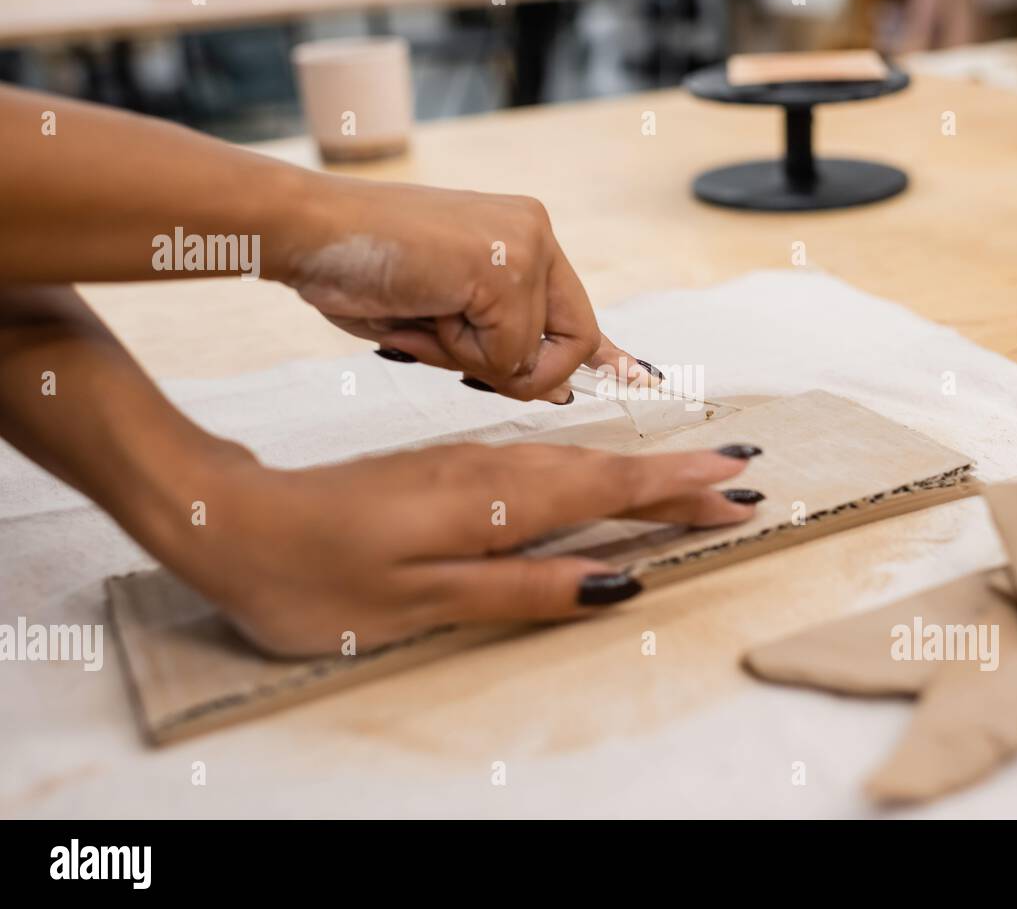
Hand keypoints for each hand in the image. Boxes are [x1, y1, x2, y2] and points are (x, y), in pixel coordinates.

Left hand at [165, 440, 764, 655]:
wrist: (231, 520)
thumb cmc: (316, 574)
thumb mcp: (421, 599)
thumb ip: (521, 589)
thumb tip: (613, 585)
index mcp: (494, 502)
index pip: (609, 491)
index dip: (678, 489)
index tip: (739, 484)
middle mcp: (490, 469)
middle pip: (603, 470)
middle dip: (675, 476)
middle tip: (738, 481)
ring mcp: (467, 463)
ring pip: (572, 462)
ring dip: (636, 470)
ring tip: (688, 480)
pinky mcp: (445, 467)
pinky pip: (538, 462)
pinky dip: (584, 470)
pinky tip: (592, 481)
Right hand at [284, 178, 643, 402]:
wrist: (304, 231)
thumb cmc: (359, 272)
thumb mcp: (443, 319)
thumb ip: (502, 349)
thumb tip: (562, 391)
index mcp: (522, 237)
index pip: (579, 312)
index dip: (604, 354)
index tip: (636, 378)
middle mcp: (534, 232)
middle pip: (575, 345)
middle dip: (516, 370)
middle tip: (447, 340)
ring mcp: (526, 244)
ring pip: (537, 357)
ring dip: (472, 358)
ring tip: (423, 311)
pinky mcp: (507, 265)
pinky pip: (509, 353)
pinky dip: (459, 351)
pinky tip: (423, 306)